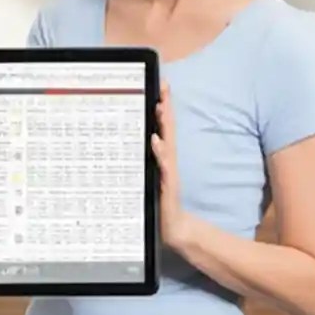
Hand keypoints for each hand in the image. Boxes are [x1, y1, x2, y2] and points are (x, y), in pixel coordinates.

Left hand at [151, 82, 192, 248]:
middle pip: (167, 130)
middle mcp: (167, 161)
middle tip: (162, 87)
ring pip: (166, 143)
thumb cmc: (160, 202)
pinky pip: (163, 166)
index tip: (159, 85)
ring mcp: (168, 172)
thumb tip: (139, 141)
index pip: (163, 127)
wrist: (175, 229)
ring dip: (164, 125)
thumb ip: (147, 161)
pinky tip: (155, 140)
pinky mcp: (167, 185)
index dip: (163, 107)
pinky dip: (160, 153)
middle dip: (165, 107)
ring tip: (160, 106)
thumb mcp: (147, 177)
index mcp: (162, 157)